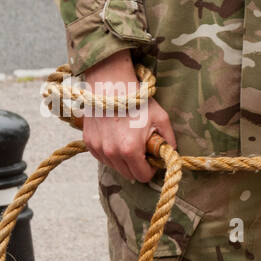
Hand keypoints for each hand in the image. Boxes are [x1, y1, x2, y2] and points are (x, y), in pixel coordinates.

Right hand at [80, 51, 175, 182]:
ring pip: (114, 167)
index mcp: (130, 150)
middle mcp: (111, 152)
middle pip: (128, 174)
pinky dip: (111, 153)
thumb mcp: (161, 119)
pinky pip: (102, 157)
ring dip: (124, 160)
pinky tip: (117, 138)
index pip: (143, 176)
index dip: (151, 169)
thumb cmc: (137, 101)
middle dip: (138, 166)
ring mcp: (98, 148)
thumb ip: (169, 141)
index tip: (152, 159)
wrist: (110, 84)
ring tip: (129, 141)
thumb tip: (172, 153)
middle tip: (142, 150)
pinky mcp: (88, 142)